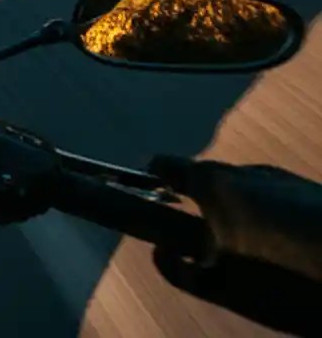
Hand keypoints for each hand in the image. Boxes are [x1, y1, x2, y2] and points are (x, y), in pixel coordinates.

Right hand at [149, 156, 321, 334]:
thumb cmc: (284, 277)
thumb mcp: (223, 288)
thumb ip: (180, 270)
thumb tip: (162, 251)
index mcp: (215, 186)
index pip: (169, 166)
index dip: (155, 178)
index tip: (149, 193)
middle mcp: (247, 171)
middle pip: (211, 179)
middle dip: (203, 205)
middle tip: (205, 241)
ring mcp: (286, 179)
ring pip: (247, 189)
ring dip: (240, 212)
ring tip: (251, 251)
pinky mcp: (314, 191)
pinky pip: (278, 199)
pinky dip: (272, 217)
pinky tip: (285, 251)